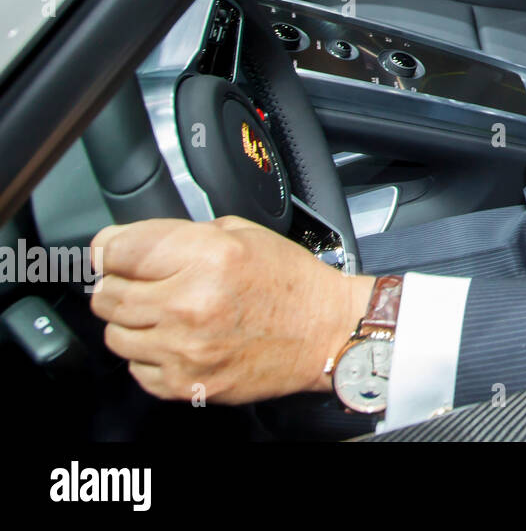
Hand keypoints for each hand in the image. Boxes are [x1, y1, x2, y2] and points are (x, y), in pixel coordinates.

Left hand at [90, 217, 374, 403]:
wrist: (325, 332)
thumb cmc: (289, 282)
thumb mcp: (242, 234)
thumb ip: (181, 236)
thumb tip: (126, 247)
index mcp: (207, 256)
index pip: (116, 250)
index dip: (111, 249)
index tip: (115, 252)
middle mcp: (190, 303)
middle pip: (107, 294)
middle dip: (119, 284)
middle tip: (145, 283)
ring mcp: (185, 348)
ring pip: (115, 334)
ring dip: (131, 322)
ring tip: (165, 313)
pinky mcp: (186, 383)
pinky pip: (136, 368)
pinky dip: (150, 354)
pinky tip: (179, 340)